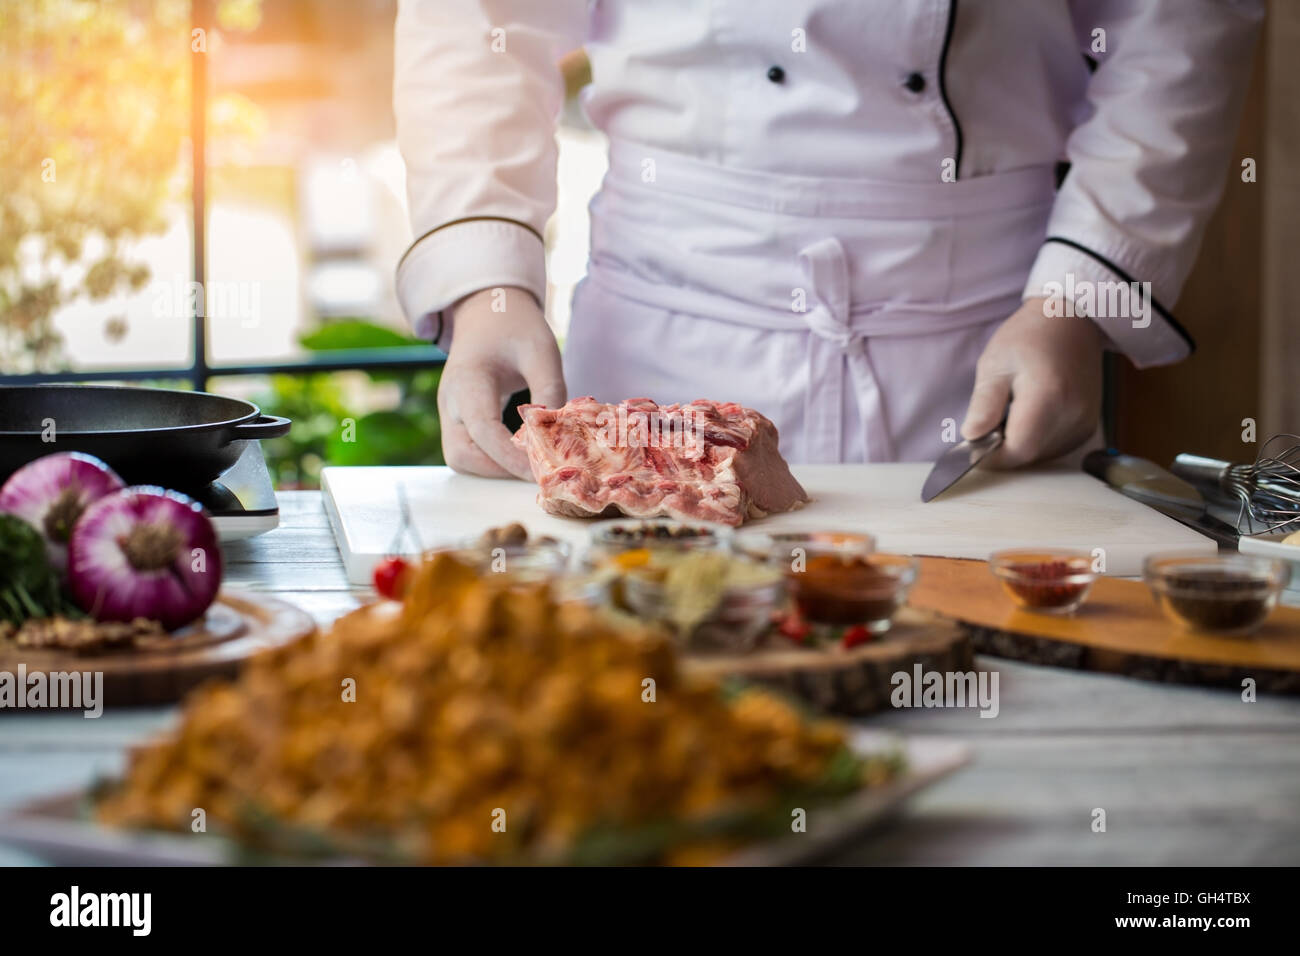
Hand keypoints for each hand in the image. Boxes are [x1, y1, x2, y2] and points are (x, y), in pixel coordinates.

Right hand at [436, 286, 565, 478]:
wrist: (488, 310)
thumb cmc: (516, 326)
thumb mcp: (542, 351)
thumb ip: (550, 391)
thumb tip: (560, 438)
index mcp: (467, 379)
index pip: (483, 429)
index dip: (511, 457)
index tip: (541, 471)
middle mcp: (450, 401)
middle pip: (461, 454)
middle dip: (498, 470)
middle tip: (537, 471)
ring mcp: (450, 413)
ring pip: (460, 458)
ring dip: (494, 469)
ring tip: (531, 464)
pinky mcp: (457, 419)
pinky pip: (468, 451)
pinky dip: (492, 460)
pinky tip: (521, 454)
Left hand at [961, 296, 1104, 467]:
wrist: (1070, 322)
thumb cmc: (1028, 338)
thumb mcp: (994, 365)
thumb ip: (983, 405)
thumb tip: (971, 437)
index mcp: (1047, 398)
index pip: (1017, 451)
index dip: (991, 456)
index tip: (973, 444)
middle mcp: (1072, 415)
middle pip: (1028, 456)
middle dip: (1003, 448)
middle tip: (991, 420)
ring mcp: (1084, 422)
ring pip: (1041, 456)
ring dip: (1020, 444)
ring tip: (1012, 411)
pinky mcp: (1087, 426)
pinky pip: (1055, 448)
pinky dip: (1036, 440)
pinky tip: (1030, 415)